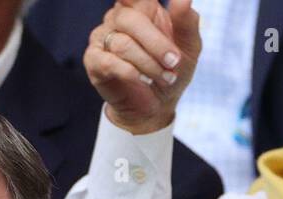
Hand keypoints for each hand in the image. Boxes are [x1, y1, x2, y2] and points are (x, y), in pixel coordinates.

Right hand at [84, 0, 200, 134]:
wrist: (156, 105)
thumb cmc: (172, 70)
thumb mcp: (189, 46)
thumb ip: (186, 21)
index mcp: (142, 6)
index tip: (150, 8)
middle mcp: (118, 17)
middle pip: (130, 19)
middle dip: (156, 44)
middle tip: (174, 62)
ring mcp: (102, 37)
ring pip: (122, 44)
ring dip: (148, 64)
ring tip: (165, 77)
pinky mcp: (93, 61)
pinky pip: (109, 62)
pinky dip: (130, 73)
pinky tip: (143, 81)